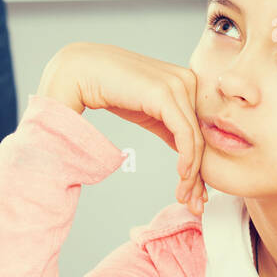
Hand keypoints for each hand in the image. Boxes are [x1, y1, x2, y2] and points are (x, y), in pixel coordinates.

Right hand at [36, 42, 207, 214]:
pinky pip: (185, 133)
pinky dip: (187, 158)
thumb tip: (185, 155)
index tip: (196, 194)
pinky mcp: (165, 93)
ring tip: (185, 199)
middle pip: (201, 136)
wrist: (75, 70)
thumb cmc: (104, 88)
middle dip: (199, 174)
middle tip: (194, 205)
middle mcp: (185, 81)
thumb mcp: (144, 112)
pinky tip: (181, 177)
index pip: (199, 129)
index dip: (200, 165)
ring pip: (195, 139)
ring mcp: (176, 84)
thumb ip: (166, 126)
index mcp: (182, 83)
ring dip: (192, 174)